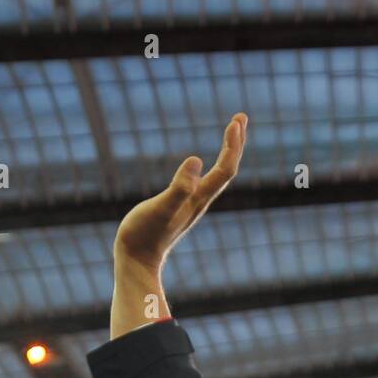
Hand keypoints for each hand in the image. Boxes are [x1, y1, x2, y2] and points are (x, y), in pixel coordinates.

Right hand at [114, 113, 247, 269]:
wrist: (136, 261)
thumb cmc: (145, 234)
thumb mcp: (161, 207)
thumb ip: (179, 187)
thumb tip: (197, 161)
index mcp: (198, 199)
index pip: (225, 169)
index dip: (232, 145)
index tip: (236, 121)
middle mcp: (200, 202)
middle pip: (226, 171)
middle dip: (235, 144)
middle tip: (241, 117)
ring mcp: (190, 206)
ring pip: (216, 176)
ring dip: (226, 153)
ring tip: (231, 132)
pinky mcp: (179, 209)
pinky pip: (202, 184)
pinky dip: (208, 168)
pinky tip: (199, 166)